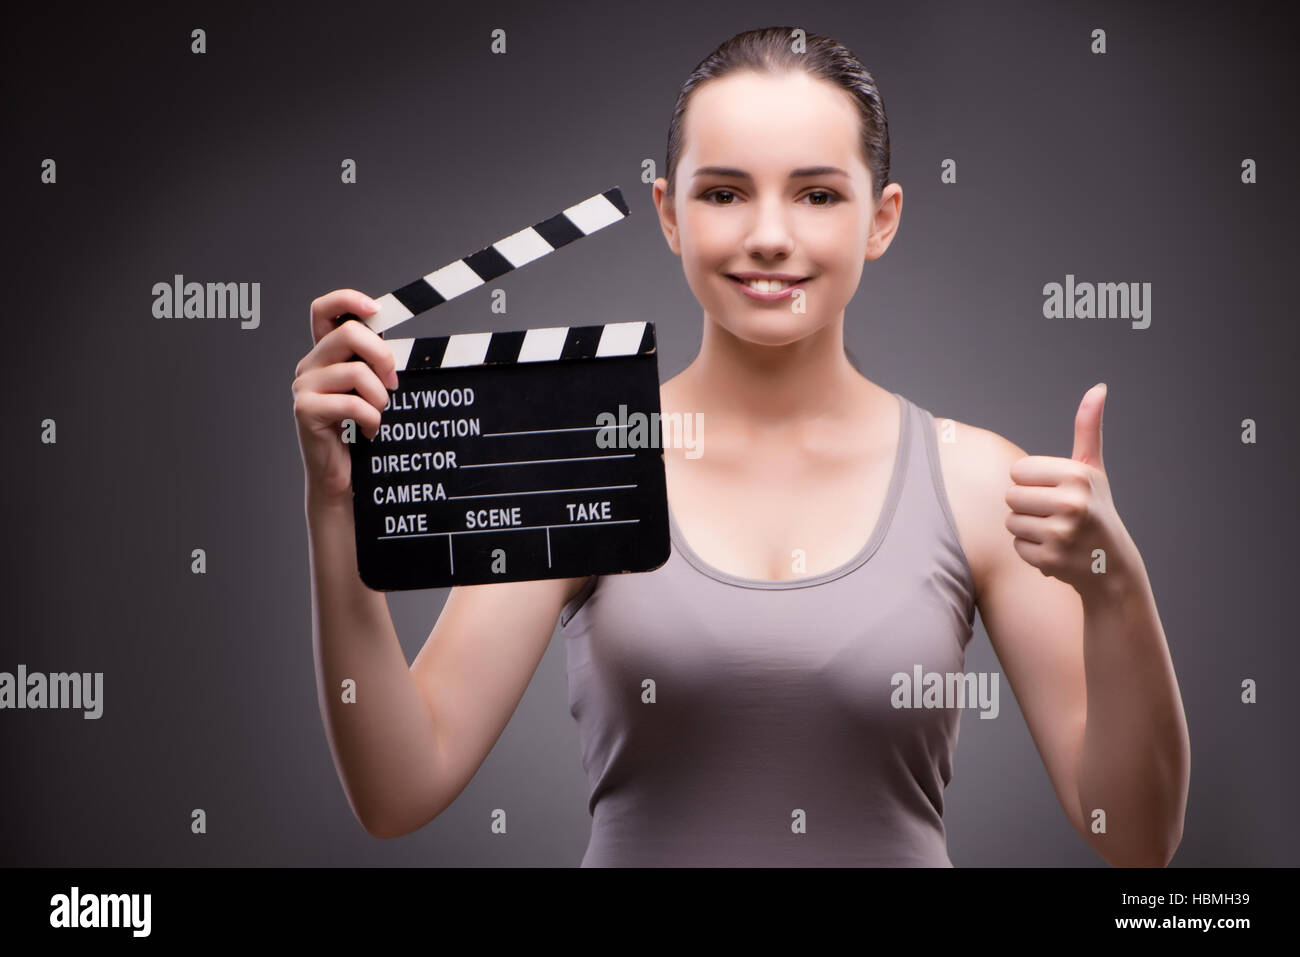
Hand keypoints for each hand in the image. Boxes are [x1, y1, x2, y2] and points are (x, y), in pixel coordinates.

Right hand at [292, 289, 399, 504]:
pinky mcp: (305, 410)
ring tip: (378, 413)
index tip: (376, 310)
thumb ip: (372, 365)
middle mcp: (309, 365)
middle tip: (392, 382)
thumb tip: (392, 349)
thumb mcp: (367, 390)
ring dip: (380, 396)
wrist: (340, 475)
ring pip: (357, 371)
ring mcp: (304, 387)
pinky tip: (369, 430)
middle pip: (349, 333)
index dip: (347, 299)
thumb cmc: (358, 430)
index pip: (323, 310)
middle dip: (383, 355)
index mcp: (324, 355)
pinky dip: (372, 419)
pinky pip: (353, 403)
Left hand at [1004, 383, 1136, 598]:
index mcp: (1077, 475)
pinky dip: (1031, 551)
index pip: (1017, 472)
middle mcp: (1072, 503)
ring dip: (1027, 529)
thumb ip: (1087, 428)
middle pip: (1011, 496)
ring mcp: (1061, 533)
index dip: (1031, 483)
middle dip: (1027, 506)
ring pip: (1011, 522)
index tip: (1055, 492)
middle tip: (1056, 515)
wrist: (1112, 565)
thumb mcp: (1092, 469)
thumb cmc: (1096, 509)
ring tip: (1056, 532)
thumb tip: (1098, 388)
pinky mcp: (1050, 559)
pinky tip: (1056, 551)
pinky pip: (1017, 547)